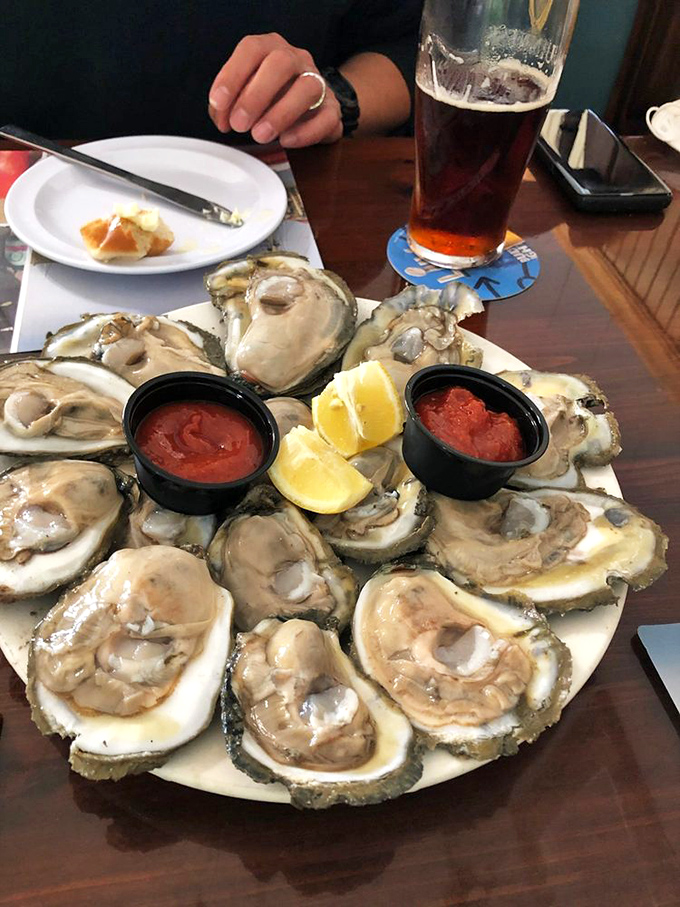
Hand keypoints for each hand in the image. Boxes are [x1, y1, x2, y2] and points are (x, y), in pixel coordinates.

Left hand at [208, 33, 342, 147]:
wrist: (311, 107)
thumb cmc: (272, 99)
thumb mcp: (244, 96)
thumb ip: (229, 106)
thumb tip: (222, 119)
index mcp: (271, 49)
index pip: (252, 49)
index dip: (232, 75)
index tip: (219, 102)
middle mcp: (296, 59)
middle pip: (280, 63)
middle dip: (256, 95)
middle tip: (239, 124)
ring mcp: (317, 82)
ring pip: (307, 87)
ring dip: (281, 113)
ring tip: (260, 135)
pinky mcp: (332, 109)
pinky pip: (326, 117)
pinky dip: (306, 131)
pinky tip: (286, 140)